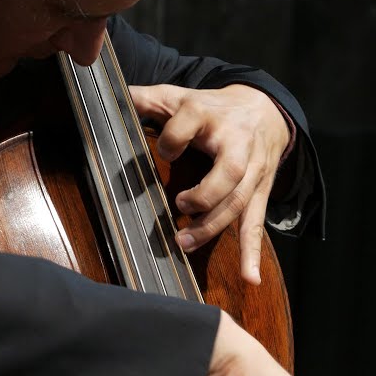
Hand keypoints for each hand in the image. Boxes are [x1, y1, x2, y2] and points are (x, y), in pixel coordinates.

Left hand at [129, 83, 291, 284]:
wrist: (265, 111)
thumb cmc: (212, 109)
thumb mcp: (180, 97)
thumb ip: (146, 99)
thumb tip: (110, 97)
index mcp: (208, 115)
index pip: (191, 123)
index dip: (173, 138)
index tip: (164, 152)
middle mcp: (235, 144)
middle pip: (228, 172)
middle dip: (205, 194)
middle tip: (179, 206)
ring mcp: (251, 171)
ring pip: (240, 202)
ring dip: (214, 226)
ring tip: (185, 244)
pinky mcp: (260, 192)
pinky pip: (257, 223)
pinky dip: (253, 253)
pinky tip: (250, 278)